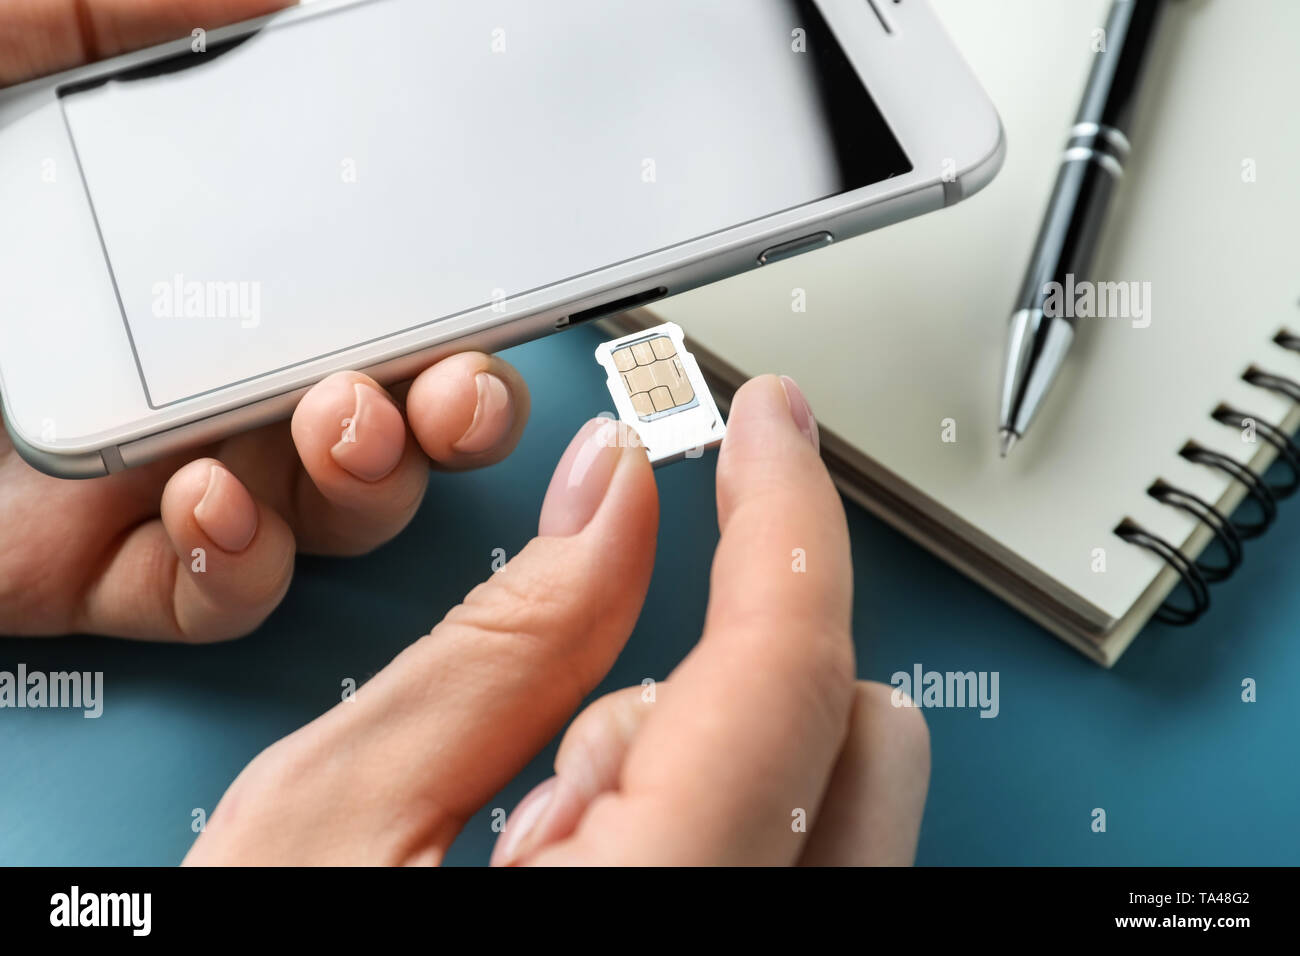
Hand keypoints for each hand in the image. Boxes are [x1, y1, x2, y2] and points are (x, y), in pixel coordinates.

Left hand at [0, 1, 530, 642]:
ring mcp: (152, 474)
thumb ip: (127, 15)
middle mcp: (191, 366)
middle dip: (454, 409)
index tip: (492, 275)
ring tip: (343, 421)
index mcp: (185, 249)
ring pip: (335, 510)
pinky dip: (248, 560)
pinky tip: (212, 497)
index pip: (360, 277)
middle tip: (453, 386)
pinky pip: (222, 594)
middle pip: (384, 410)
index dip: (448, 286)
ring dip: (378, 478)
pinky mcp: (92, 571)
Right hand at [184, 376, 929, 864]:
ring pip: (835, 801)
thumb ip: (501, 643)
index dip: (782, 510)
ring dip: (707, 765)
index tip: (769, 425)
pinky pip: (794, 864)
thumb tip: (604, 502)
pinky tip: (575, 878)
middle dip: (732, 673)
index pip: (785, 666)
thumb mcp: (335, 820)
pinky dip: (707, 829)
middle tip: (576, 724)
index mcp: (649, 912)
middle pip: (858, 734)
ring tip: (542, 839)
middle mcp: (751, 953)